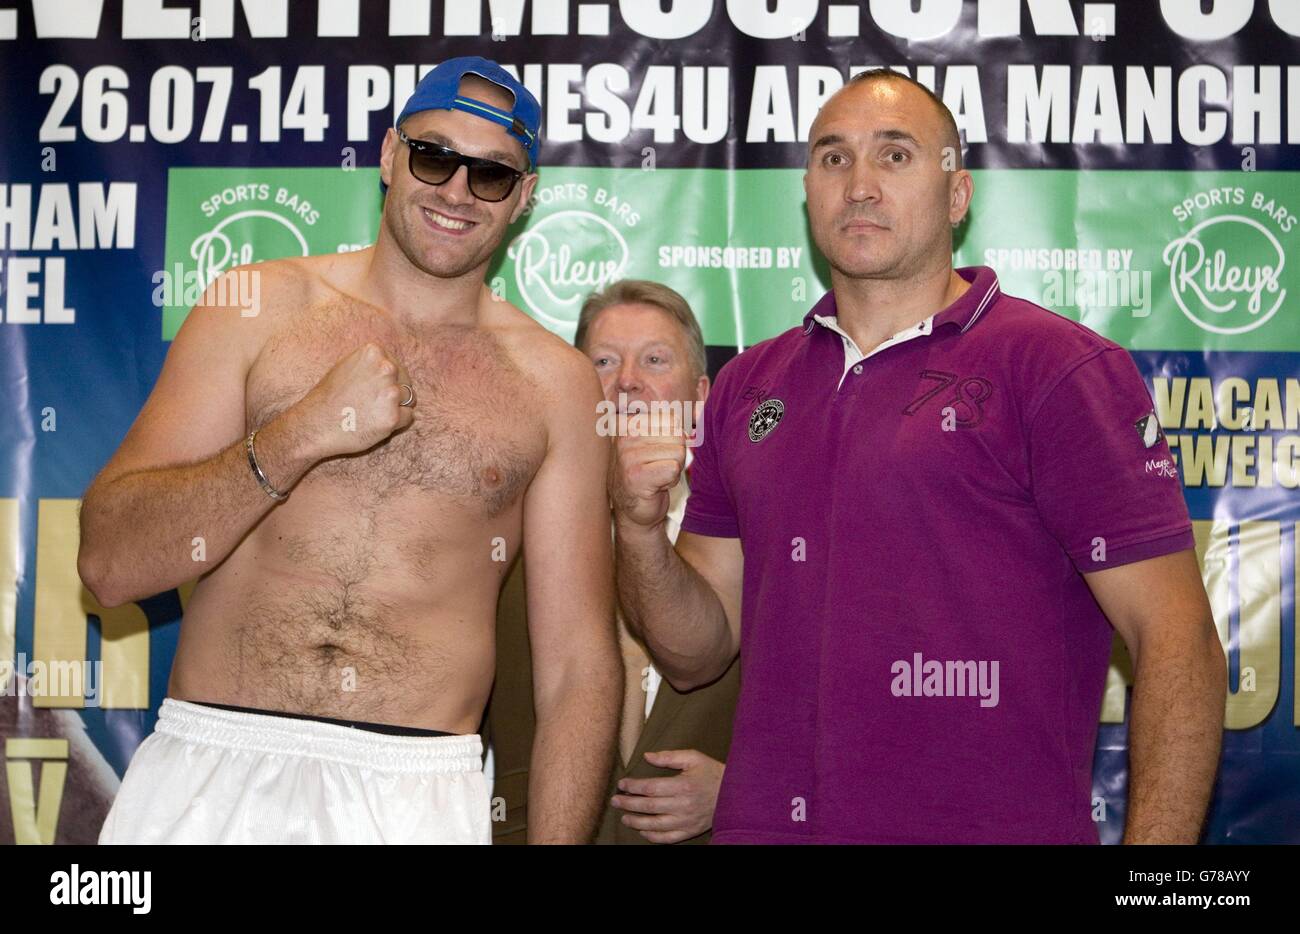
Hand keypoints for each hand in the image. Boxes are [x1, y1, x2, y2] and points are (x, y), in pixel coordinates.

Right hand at [292, 341, 414, 457]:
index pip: (396, 366)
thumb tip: (392, 366)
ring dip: (395, 408)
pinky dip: (396, 423)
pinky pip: (408, 418)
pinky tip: (375, 424)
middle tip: (371, 404)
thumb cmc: (329, 397)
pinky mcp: (392, 417)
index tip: (373, 391)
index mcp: (374, 352)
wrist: (315, 425)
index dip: (388, 381)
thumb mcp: (347, 367)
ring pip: (409, 400)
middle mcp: (385, 369)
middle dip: (394, 394)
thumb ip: (371, 364)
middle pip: (405, 382)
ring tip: (370, 414)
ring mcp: (390, 393)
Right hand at [609, 402, 698, 528]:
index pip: (672, 419)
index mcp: (629, 424)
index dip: (673, 440)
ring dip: (672, 469)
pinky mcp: (636, 476)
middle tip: (658, 468)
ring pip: (678, 453)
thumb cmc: (649, 474)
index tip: (658, 454)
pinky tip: (656, 486)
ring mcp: (628, 456)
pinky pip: (673, 469)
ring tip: (656, 477)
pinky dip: (670, 480)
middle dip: (674, 456)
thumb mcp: (657, 443)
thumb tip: (698, 412)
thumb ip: (673, 427)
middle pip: (677, 436)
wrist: (634, 510)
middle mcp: (625, 437)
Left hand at [610, 748, 723, 842]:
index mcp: (683, 785)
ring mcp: (686, 821)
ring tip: (624, 817)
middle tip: (615, 800)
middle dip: (628, 803)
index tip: (622, 784)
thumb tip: (647, 756)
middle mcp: (683, 805)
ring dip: (636, 822)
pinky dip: (652, 836)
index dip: (633, 786)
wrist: (735, 793)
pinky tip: (642, 830)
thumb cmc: (712, 773)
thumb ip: (669, 757)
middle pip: (648, 806)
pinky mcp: (689, 831)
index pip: (650, 787)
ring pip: (655, 825)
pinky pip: (667, 838)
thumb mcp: (693, 758)